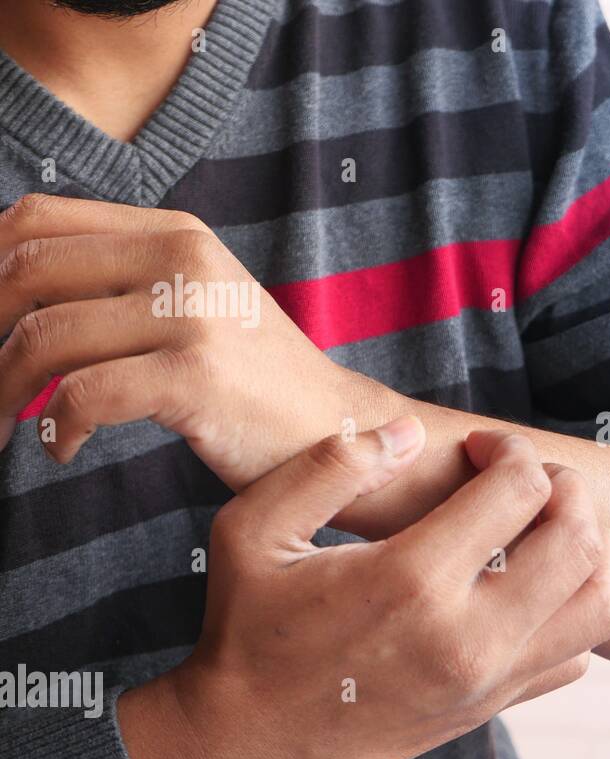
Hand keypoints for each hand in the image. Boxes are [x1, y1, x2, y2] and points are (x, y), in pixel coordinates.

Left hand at [0, 193, 364, 486]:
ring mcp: (194, 315)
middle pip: (28, 273)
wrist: (336, 427)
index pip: (39, 219)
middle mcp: (184, 260)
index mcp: (176, 233)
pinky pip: (84, 395)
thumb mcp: (195, 303)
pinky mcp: (197, 376)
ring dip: (2, 392)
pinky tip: (62, 447)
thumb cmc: (253, 378)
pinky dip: (56, 427)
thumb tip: (8, 286)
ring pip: (45, 338)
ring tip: (4, 427)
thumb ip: (122, 282)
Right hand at [118, 421, 609, 758]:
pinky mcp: (494, 708)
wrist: (244, 744)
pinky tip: (531, 586)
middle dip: (568, 488)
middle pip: (581, 540)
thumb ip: (331, 466)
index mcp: (411, 580)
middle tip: (528, 478)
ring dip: (594, 550)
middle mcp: (468, 636)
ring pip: (602, 604)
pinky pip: (580, 655)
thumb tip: (412, 432)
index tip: (482, 448)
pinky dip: (575, 611)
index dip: (511, 449)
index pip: (520, 490)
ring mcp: (490, 680)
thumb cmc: (246, 628)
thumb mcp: (253, 529)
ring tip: (549, 527)